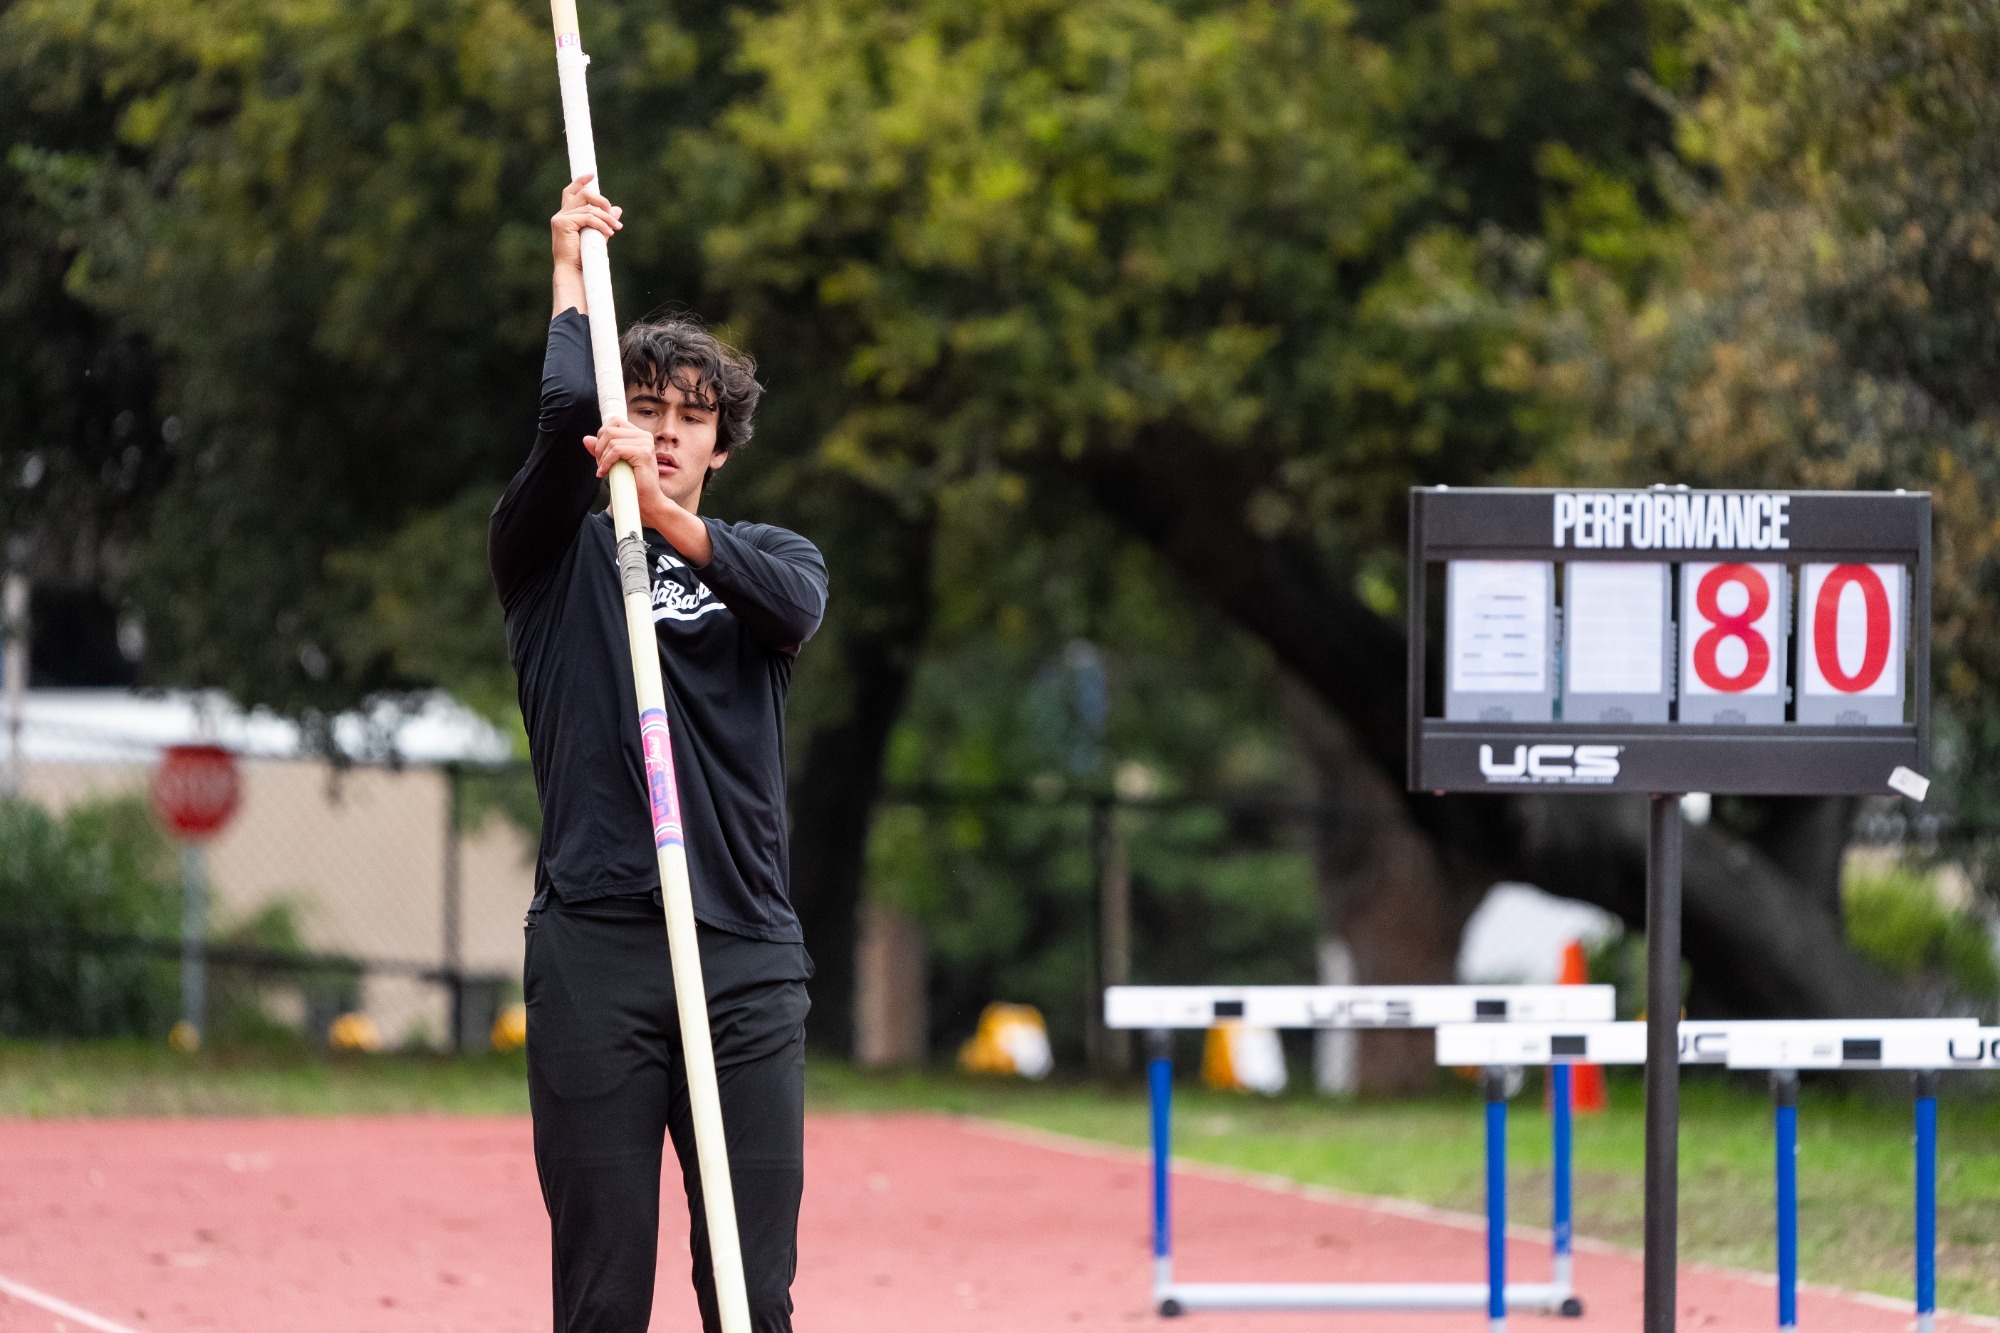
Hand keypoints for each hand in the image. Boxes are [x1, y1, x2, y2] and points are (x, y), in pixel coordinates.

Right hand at [551, 173, 621, 313]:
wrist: (575, 274)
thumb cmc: (585, 259)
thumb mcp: (597, 236)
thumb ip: (604, 221)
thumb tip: (617, 209)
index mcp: (566, 216)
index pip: (571, 191)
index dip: (580, 181)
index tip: (591, 174)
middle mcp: (561, 214)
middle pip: (584, 194)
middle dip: (602, 201)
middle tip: (614, 216)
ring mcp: (560, 218)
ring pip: (589, 207)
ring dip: (606, 218)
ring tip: (616, 229)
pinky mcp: (562, 223)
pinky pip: (588, 217)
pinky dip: (601, 224)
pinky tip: (609, 234)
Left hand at [583, 417, 713, 563]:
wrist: (648, 502)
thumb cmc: (633, 484)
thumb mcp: (613, 463)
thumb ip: (602, 450)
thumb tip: (586, 439)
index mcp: (639, 435)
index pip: (614, 422)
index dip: (602, 435)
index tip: (601, 454)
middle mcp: (644, 436)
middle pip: (609, 430)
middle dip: (599, 448)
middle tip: (601, 464)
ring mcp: (645, 443)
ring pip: (611, 440)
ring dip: (602, 457)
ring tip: (603, 470)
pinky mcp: (643, 453)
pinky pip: (616, 450)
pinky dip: (605, 462)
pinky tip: (604, 473)